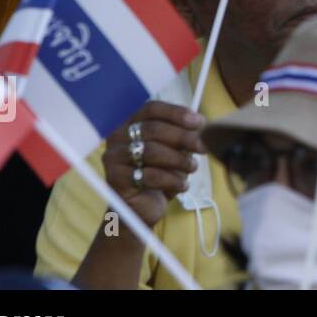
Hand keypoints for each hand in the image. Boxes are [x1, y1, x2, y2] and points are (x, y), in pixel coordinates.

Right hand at [102, 102, 204, 228]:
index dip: (177, 113)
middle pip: (153, 129)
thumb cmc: (159, 173)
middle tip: (203, 147)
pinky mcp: (115, 179)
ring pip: (152, 151)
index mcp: (130, 122)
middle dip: (183, 137)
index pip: (152, 108)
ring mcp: (113, 157)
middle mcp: (117, 136)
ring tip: (192, 168)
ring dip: (179, 160)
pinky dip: (172, 180)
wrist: (141, 208)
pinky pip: (149, 176)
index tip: (200, 122)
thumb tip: (203, 125)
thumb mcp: (173, 150)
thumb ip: (182, 135)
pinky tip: (182, 186)